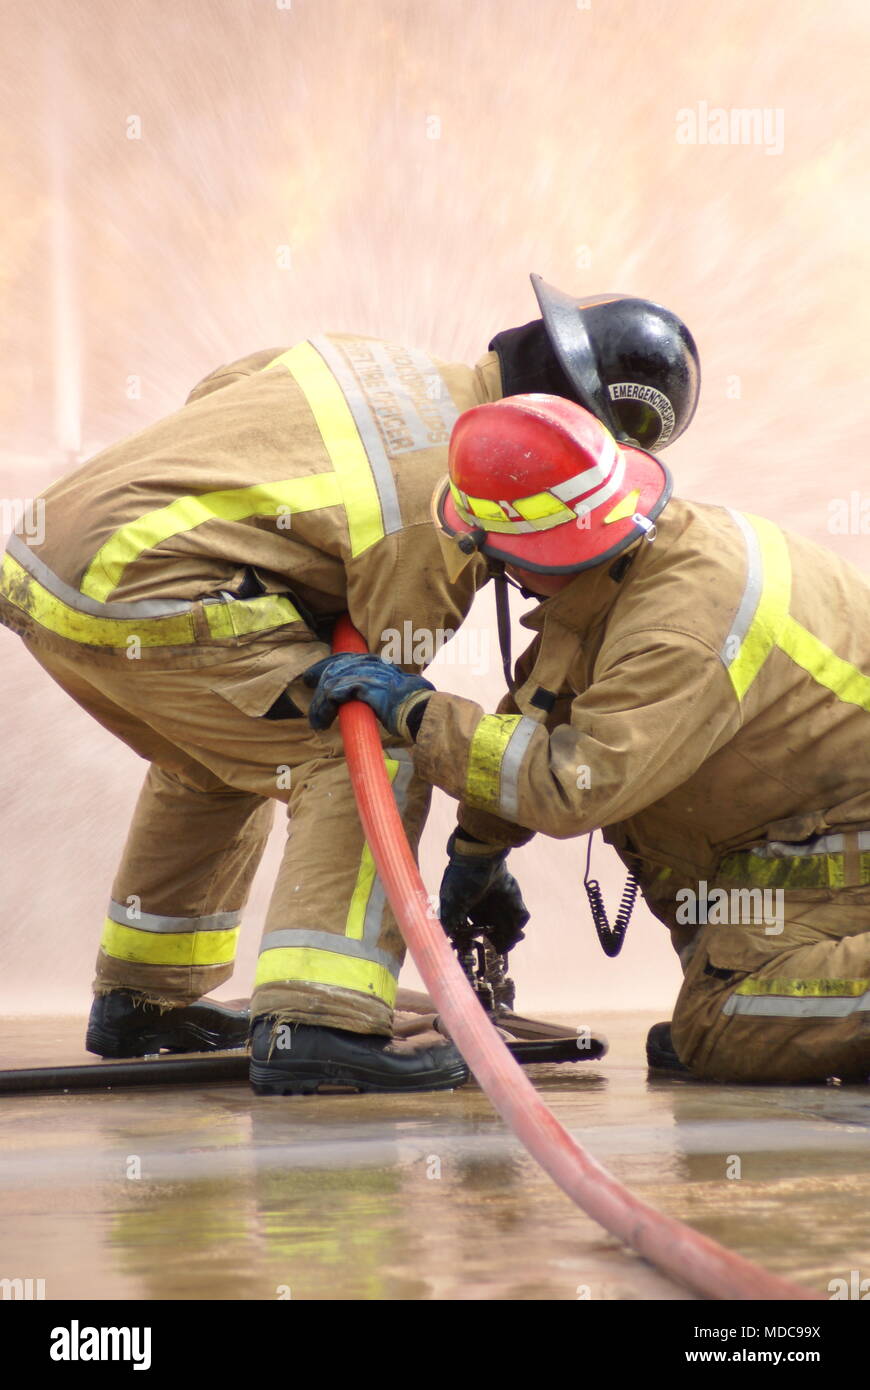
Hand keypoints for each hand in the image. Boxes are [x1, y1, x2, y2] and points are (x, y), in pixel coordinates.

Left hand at [304, 653, 433, 737]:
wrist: (420, 711)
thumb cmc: (411, 707)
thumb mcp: (392, 692)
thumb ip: (377, 689)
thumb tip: (365, 699)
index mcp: (377, 662)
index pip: (345, 657)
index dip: (326, 665)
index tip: (313, 676)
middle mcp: (370, 663)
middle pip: (334, 666)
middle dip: (317, 679)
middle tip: (307, 693)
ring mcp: (366, 673)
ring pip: (331, 682)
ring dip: (320, 703)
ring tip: (317, 720)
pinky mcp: (361, 686)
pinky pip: (333, 693)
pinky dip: (324, 707)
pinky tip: (322, 719)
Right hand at [438, 830, 529, 954]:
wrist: (480, 857)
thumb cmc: (463, 879)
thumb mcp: (452, 902)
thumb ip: (448, 921)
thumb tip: (440, 939)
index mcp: (472, 913)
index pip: (478, 934)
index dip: (483, 945)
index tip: (486, 953)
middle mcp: (487, 911)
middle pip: (497, 934)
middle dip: (502, 944)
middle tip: (503, 950)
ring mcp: (502, 905)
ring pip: (510, 927)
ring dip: (514, 936)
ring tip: (515, 938)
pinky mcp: (514, 898)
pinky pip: (522, 914)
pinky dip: (521, 920)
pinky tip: (518, 924)